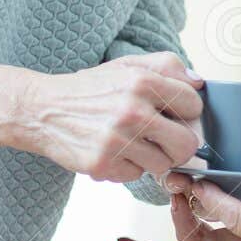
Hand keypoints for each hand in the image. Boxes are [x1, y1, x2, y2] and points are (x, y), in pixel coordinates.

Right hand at [8, 52, 203, 182]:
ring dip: (152, 157)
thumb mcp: (127, 65)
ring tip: (133, 143)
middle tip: (164, 139)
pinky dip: (128, 167)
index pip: (194, 105)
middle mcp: (132, 111)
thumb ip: (166, 66)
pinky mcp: (103, 164)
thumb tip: (199, 82)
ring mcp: (117, 140)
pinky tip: (114, 151)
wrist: (41, 110)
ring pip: (163, 164)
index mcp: (143, 81)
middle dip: (179, 143)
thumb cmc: (89, 89)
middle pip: (187, 144)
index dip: (187, 112)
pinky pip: (136, 175)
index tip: (175, 114)